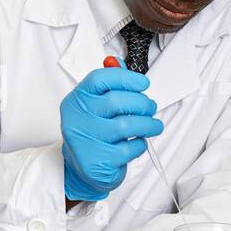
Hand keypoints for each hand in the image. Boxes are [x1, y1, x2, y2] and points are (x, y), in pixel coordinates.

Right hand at [60, 64, 162, 201]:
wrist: (80, 168)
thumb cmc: (93, 132)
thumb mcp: (95, 106)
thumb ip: (108, 84)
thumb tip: (118, 63)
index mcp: (77, 99)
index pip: (100, 79)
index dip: (126, 78)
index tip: (143, 84)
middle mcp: (78, 118)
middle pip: (117, 101)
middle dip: (142, 103)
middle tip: (150, 108)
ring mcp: (86, 140)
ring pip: (127, 126)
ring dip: (148, 124)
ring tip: (152, 126)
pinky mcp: (98, 161)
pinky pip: (129, 148)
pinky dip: (140, 145)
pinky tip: (136, 144)